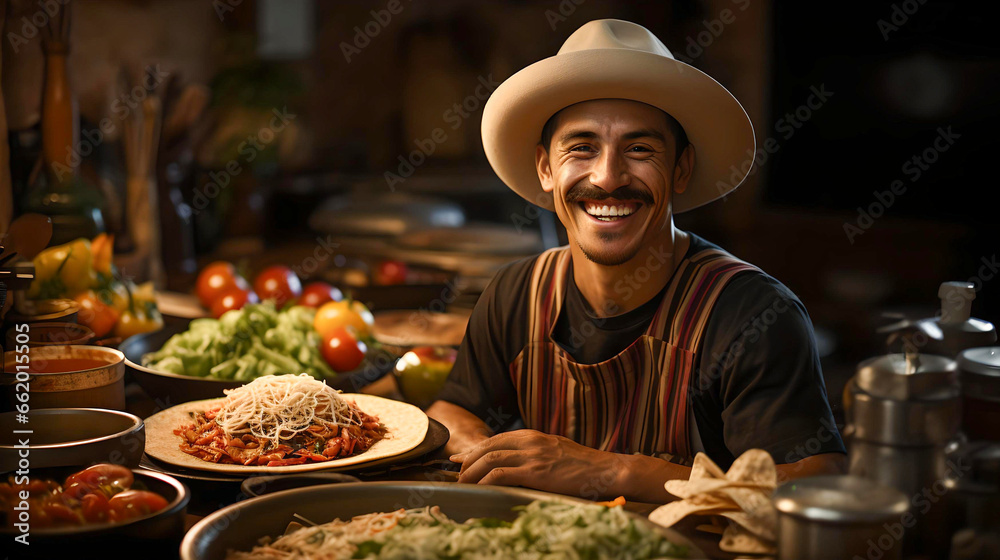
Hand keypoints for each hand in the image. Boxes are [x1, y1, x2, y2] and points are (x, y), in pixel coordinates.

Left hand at [449, 429, 630, 498]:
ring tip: (464, 484)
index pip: (494, 440)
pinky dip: (486, 481)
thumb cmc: (581, 465)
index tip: (460, 460)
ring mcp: (533, 455)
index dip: (474, 450)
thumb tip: (514, 462)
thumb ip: (533, 451)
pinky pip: (501, 474)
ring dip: (472, 473)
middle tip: (458, 476)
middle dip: (468, 462)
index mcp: (532, 435)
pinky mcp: (536, 472)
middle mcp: (530, 441)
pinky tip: (480, 489)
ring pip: (490, 460)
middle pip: (488, 448)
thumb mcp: (554, 449)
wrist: (604, 469)